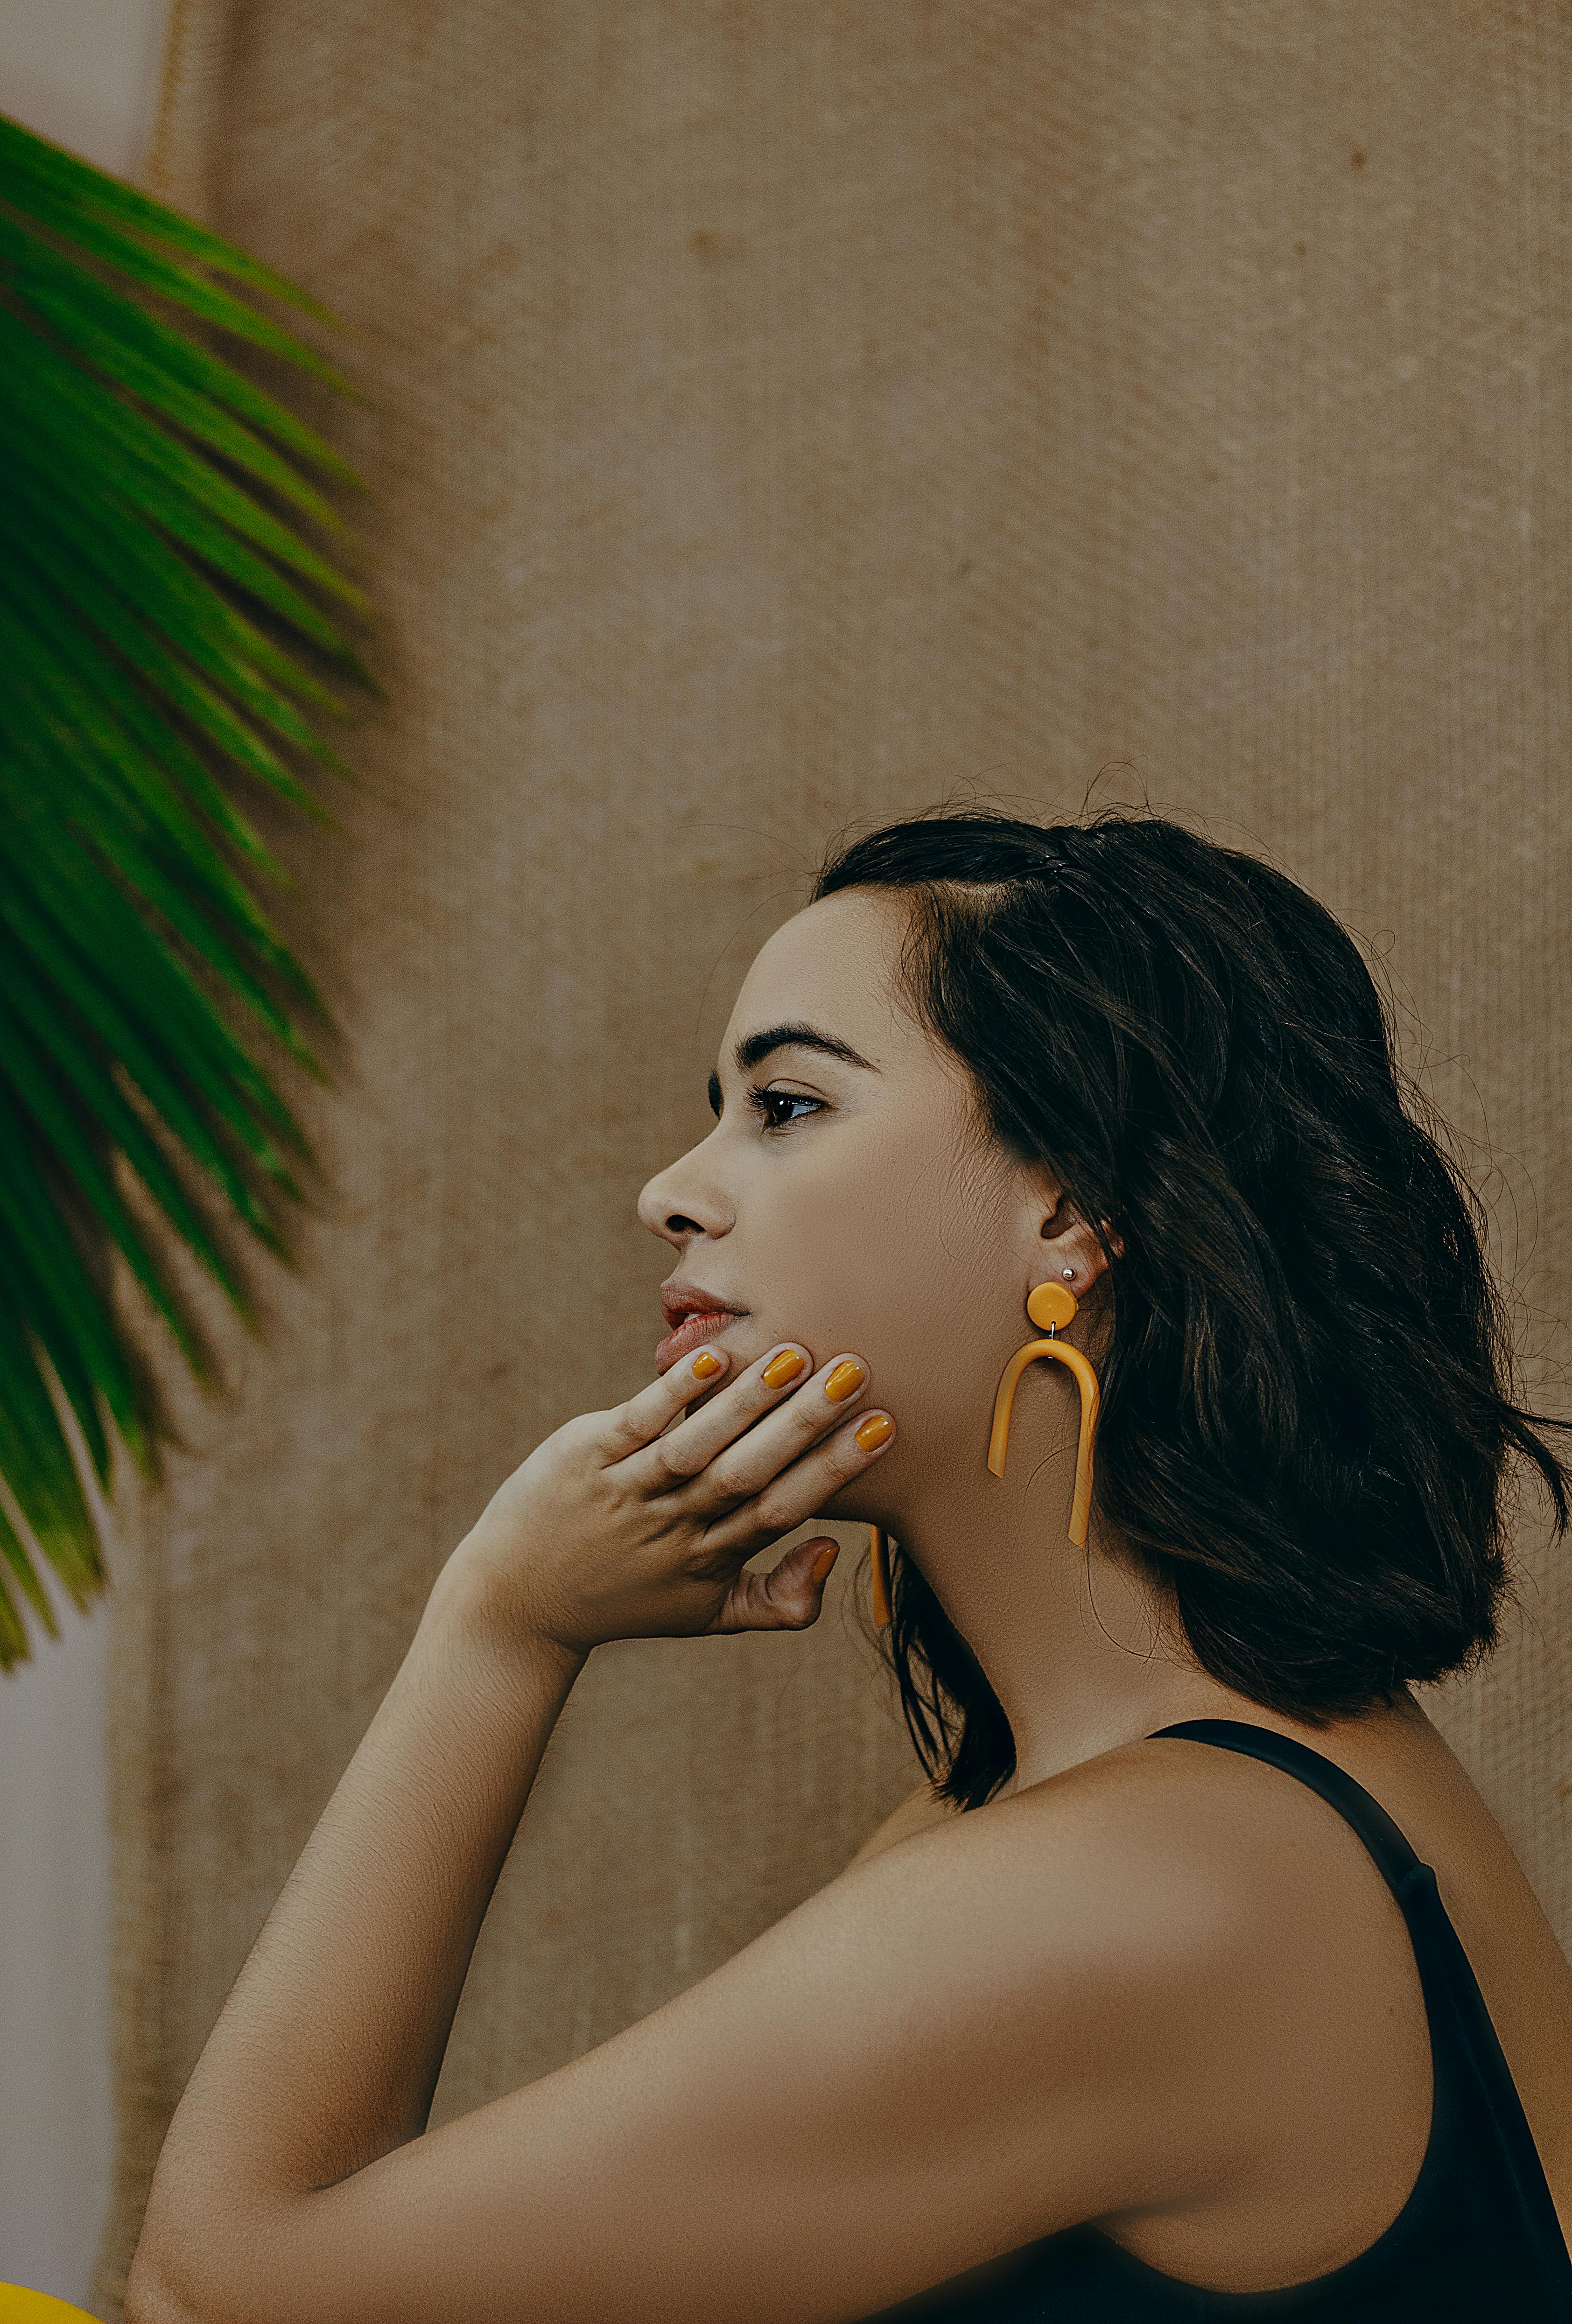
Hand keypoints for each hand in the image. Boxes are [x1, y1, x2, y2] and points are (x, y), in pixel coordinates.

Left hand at [447, 1343, 894, 1654]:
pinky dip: (672, 1393)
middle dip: (802, 1425)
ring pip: (694, 1447)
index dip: (833, 1471)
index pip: (781, 1510)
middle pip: (746, 1475)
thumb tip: (832, 1549)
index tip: (881, 1427)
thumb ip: (781, 1599)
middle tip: (855, 1373)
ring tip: (795, 1354)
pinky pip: (635, 1423)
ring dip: (745, 1401)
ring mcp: (626, 1490)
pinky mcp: (584, 1456)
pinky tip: (710, 1355)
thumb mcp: (706, 1615)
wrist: (517, 1601)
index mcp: (709, 1560)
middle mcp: (672, 1526)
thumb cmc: (627, 1596)